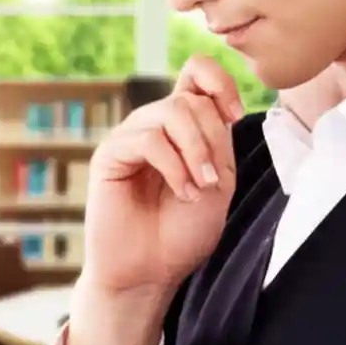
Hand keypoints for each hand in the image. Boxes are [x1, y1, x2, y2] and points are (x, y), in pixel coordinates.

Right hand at [83, 55, 243, 298]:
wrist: (151, 272)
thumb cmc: (183, 232)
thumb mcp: (218, 180)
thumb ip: (216, 138)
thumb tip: (212, 103)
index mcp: (182, 127)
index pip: (195, 72)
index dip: (219, 80)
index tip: (235, 114)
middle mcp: (153, 125)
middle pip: (189, 98)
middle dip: (211, 138)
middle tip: (213, 181)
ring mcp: (129, 137)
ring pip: (171, 112)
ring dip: (195, 152)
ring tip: (200, 188)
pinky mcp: (110, 155)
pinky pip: (148, 140)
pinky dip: (174, 167)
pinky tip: (181, 193)